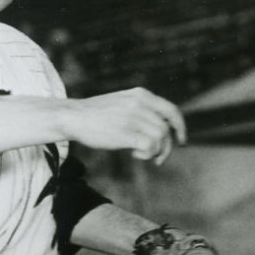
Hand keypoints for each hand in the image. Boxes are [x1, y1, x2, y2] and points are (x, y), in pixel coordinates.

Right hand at [64, 88, 186, 163]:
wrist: (73, 116)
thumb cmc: (95, 115)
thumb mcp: (122, 103)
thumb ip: (140, 109)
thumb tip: (158, 129)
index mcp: (141, 95)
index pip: (171, 110)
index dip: (180, 127)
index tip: (182, 140)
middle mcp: (140, 104)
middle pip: (166, 129)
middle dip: (167, 147)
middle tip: (159, 159)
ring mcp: (134, 118)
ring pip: (161, 138)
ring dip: (156, 152)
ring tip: (142, 155)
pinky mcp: (127, 133)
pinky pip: (150, 146)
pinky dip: (147, 154)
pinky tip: (134, 154)